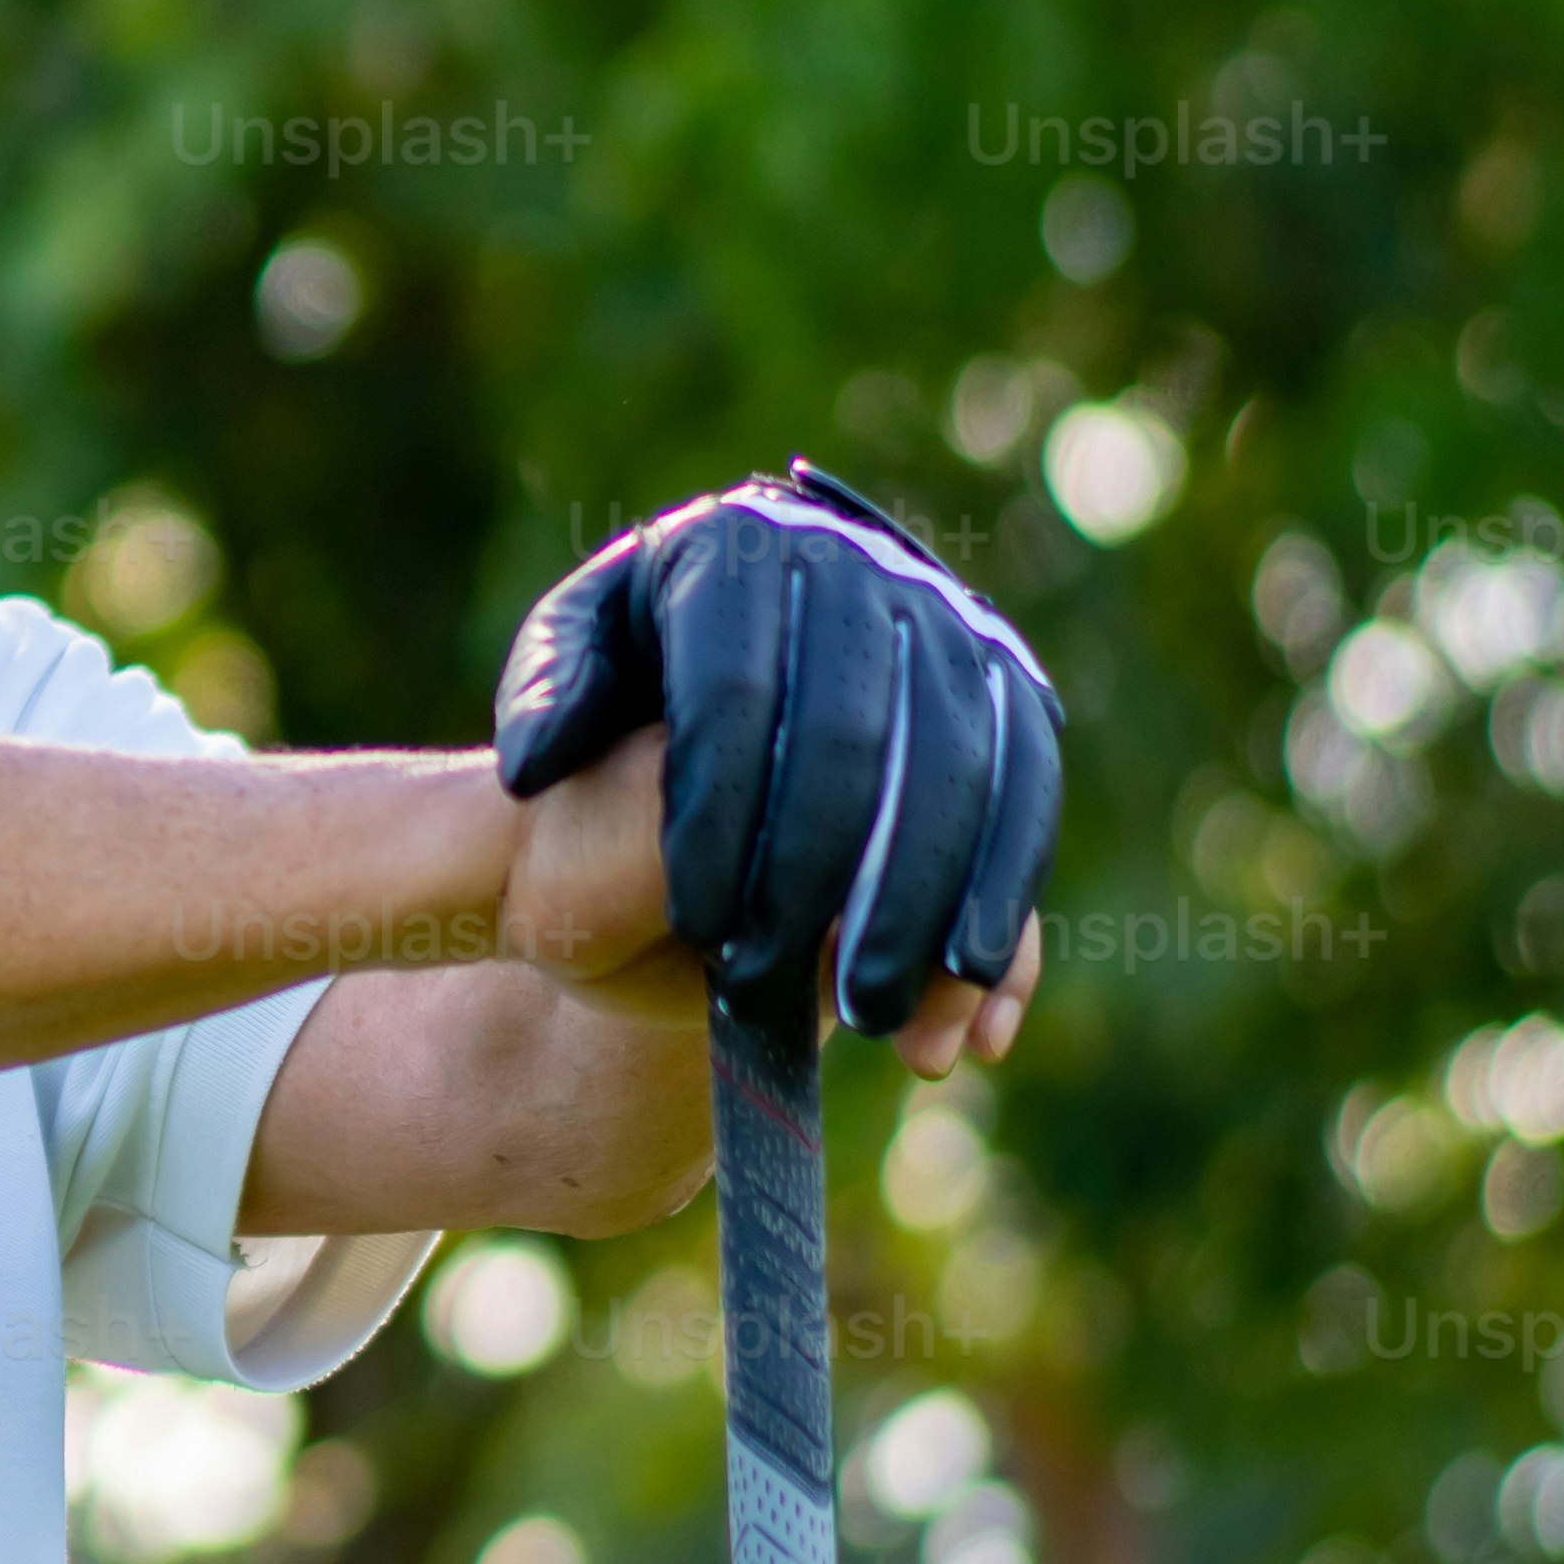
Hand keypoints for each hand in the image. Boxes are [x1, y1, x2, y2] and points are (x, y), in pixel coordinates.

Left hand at [488, 460, 1067, 1050]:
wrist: (769, 618)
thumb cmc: (648, 653)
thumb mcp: (575, 654)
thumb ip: (546, 699)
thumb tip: (536, 766)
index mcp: (738, 550)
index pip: (732, 691)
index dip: (717, 816)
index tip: (696, 924)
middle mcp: (861, 567)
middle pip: (853, 736)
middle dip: (817, 875)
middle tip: (774, 983)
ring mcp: (953, 619)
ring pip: (956, 769)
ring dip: (919, 902)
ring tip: (873, 1012)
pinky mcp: (1015, 680)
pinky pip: (1027, 789)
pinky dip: (1004, 890)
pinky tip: (970, 985)